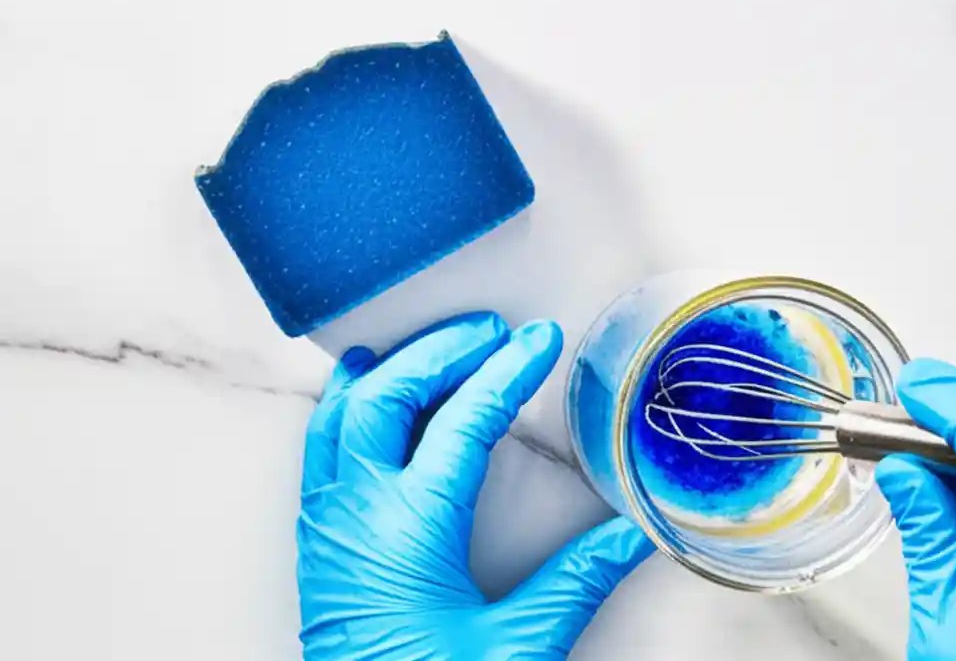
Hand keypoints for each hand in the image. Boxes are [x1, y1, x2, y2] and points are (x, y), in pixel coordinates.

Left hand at [296, 312, 652, 659]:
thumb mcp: (518, 647)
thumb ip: (576, 580)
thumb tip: (634, 532)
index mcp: (408, 530)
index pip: (460, 422)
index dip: (505, 372)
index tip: (537, 338)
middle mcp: (355, 514)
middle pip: (387, 398)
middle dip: (439, 351)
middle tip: (489, 330)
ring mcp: (326, 525)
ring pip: (340, 416)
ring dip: (387, 370)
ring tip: (426, 342)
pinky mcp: (318, 543)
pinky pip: (319, 449)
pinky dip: (343, 406)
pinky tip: (360, 393)